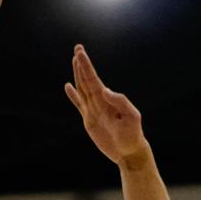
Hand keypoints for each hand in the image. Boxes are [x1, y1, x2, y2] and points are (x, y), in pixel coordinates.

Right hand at [64, 44, 150, 166]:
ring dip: (78, 75)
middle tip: (78, 48)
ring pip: (83, 88)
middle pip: (87, 80)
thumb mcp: (131, 117)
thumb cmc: (132, 134)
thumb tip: (104, 90)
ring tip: (74, 60)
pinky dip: (73, 95)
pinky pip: (79, 104)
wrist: (129, 151)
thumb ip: (120, 102)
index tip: (80, 53)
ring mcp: (93, 109)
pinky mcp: (89, 120)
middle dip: (82, 65)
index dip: (86, 66)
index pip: (93, 79)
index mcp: (107, 99)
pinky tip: (68, 86)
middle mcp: (99, 101)